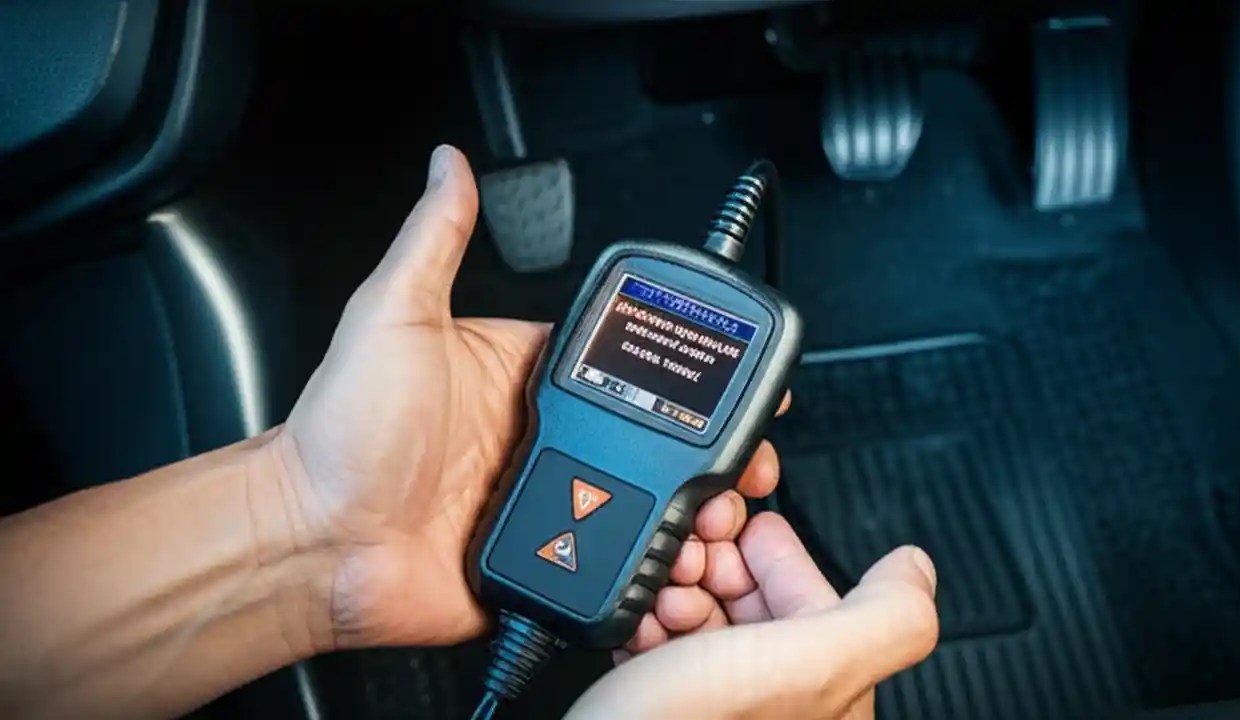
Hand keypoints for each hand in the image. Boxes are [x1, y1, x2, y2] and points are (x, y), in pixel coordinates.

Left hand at [270, 145, 786, 650]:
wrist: (311, 544)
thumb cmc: (340, 434)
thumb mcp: (391, 316)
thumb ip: (433, 239)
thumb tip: (448, 165)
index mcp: (522, 378)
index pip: (622, 363)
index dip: (679, 373)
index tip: (725, 380)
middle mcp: (541, 440)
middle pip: (649, 442)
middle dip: (706, 455)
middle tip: (741, 466)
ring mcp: (546, 504)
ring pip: (642, 510)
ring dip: (688, 517)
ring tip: (720, 519)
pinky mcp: (541, 563)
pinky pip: (608, 571)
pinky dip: (647, 574)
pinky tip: (676, 568)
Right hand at [569, 513, 939, 718]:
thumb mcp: (806, 667)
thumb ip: (881, 618)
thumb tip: (915, 567)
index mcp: (824, 692)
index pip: (813, 596)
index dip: (775, 551)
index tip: (737, 523)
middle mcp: (774, 704)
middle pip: (751, 600)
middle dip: (713, 562)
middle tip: (686, 550)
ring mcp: (715, 708)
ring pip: (700, 620)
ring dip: (673, 584)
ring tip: (657, 587)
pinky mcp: (656, 709)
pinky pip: (655, 649)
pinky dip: (640, 622)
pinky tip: (634, 621)